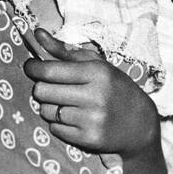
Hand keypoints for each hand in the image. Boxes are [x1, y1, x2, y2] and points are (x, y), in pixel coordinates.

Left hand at [22, 27, 159, 156]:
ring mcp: (92, 120)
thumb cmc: (115, 88)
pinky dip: (59, 124)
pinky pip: (55, 129)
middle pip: (42, 91)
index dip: (34, 67)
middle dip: (41, 88)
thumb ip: (64, 50)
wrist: (140, 124)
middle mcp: (95, 96)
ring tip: (66, 104)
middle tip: (51, 86)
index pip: (50, 70)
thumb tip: (37, 33)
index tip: (31, 66)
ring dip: (50, 107)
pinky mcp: (89, 139)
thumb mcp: (96, 64)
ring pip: (46, 111)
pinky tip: (74, 119)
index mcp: (97, 72)